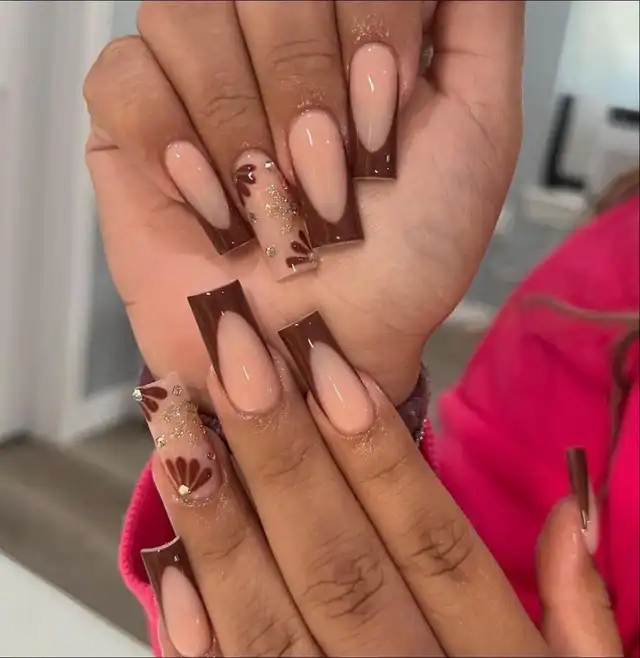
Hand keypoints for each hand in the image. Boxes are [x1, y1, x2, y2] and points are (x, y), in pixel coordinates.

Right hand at [85, 1, 523, 404]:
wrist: (331, 346)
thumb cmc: (408, 255)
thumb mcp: (479, 131)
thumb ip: (477, 21)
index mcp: (342, 26)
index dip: (367, 24)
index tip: (383, 121)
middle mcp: (264, 39)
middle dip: (305, 86)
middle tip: (328, 177)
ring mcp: (193, 78)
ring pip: (183, 15)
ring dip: (240, 125)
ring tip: (270, 205)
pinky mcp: (132, 126)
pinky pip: (122, 79)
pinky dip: (169, 142)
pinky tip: (210, 200)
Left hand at [135, 291, 621, 656]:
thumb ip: (580, 611)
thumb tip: (572, 511)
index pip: (433, 544)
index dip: (380, 455)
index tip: (330, 369)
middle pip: (341, 566)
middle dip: (282, 457)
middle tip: (235, 360)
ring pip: (272, 624)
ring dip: (220, 524)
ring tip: (178, 433)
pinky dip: (198, 638)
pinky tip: (167, 564)